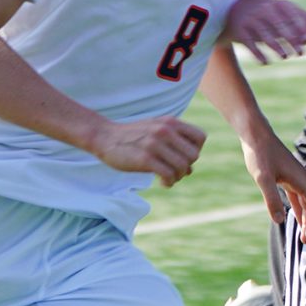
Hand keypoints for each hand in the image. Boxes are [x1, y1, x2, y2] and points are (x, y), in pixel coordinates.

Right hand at [90, 115, 207, 185]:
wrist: (105, 137)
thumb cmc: (132, 137)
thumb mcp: (156, 130)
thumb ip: (175, 144)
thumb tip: (191, 170)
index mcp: (171, 122)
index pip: (201, 138)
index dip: (196, 150)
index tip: (182, 157)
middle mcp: (165, 130)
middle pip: (194, 155)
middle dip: (187, 167)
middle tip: (175, 171)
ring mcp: (155, 144)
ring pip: (183, 167)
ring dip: (178, 177)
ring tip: (168, 179)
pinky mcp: (145, 158)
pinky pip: (168, 174)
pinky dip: (169, 182)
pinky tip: (162, 183)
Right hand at [221, 0, 305, 63]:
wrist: (240, 9)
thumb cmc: (278, 16)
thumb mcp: (297, 18)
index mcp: (283, 6)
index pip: (292, 16)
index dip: (299, 28)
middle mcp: (267, 10)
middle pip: (279, 26)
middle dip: (289, 39)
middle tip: (299, 53)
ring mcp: (252, 20)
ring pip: (264, 34)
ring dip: (274, 46)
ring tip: (284, 56)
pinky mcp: (240, 30)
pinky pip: (248, 42)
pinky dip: (257, 52)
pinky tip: (266, 62)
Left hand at [244, 134, 305, 246]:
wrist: (256, 136)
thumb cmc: (260, 154)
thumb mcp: (263, 178)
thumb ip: (271, 199)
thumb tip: (279, 221)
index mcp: (302, 181)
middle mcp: (303, 181)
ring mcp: (297, 180)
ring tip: (305, 238)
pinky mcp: (289, 179)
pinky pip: (299, 199)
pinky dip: (300, 212)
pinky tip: (297, 222)